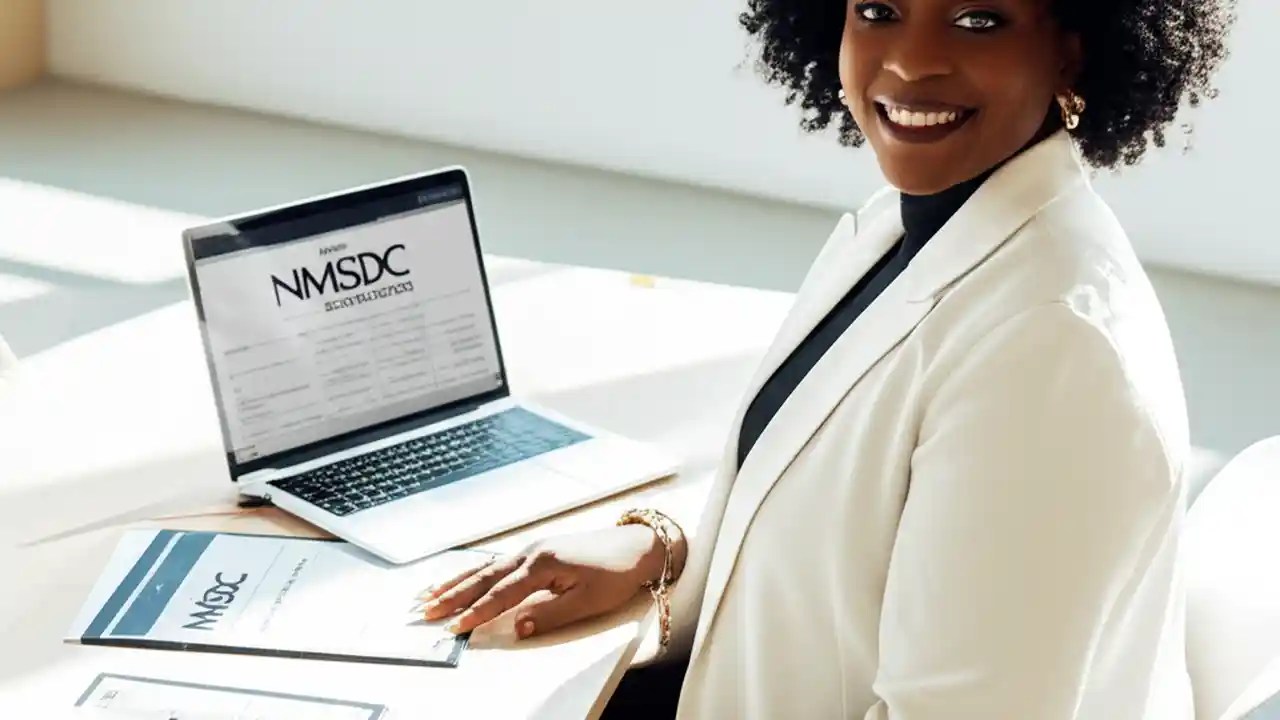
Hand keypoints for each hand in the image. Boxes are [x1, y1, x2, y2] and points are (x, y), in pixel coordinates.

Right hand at [418, 525, 669, 638]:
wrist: (638, 546)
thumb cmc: (616, 573)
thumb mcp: (587, 601)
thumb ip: (549, 615)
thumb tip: (516, 628)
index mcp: (542, 564)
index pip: (501, 593)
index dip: (477, 613)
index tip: (455, 628)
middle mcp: (530, 552)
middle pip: (484, 578)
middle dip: (452, 596)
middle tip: (424, 612)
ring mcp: (531, 549)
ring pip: (484, 568)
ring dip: (455, 583)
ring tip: (428, 596)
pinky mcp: (535, 551)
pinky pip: (495, 563)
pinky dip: (472, 573)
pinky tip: (459, 579)